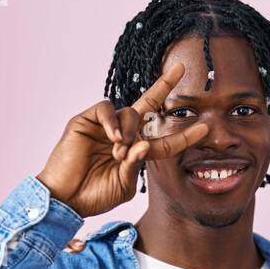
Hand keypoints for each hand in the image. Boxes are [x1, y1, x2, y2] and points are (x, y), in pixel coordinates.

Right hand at [35, 61, 208, 217]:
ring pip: (129, 113)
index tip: (205, 128)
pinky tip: (114, 138)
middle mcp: (122, 134)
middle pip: (148, 105)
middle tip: (180, 69)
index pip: (164, 140)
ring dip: (129, 132)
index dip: (183, 135)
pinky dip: (113, 121)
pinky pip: (106, 109)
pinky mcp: (85, 121)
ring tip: (118, 153)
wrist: (64, 199)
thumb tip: (144, 144)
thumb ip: (134, 166)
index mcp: (135, 152)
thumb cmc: (93, 196)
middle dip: (164, 85)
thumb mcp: (121, 186)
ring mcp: (104, 126)